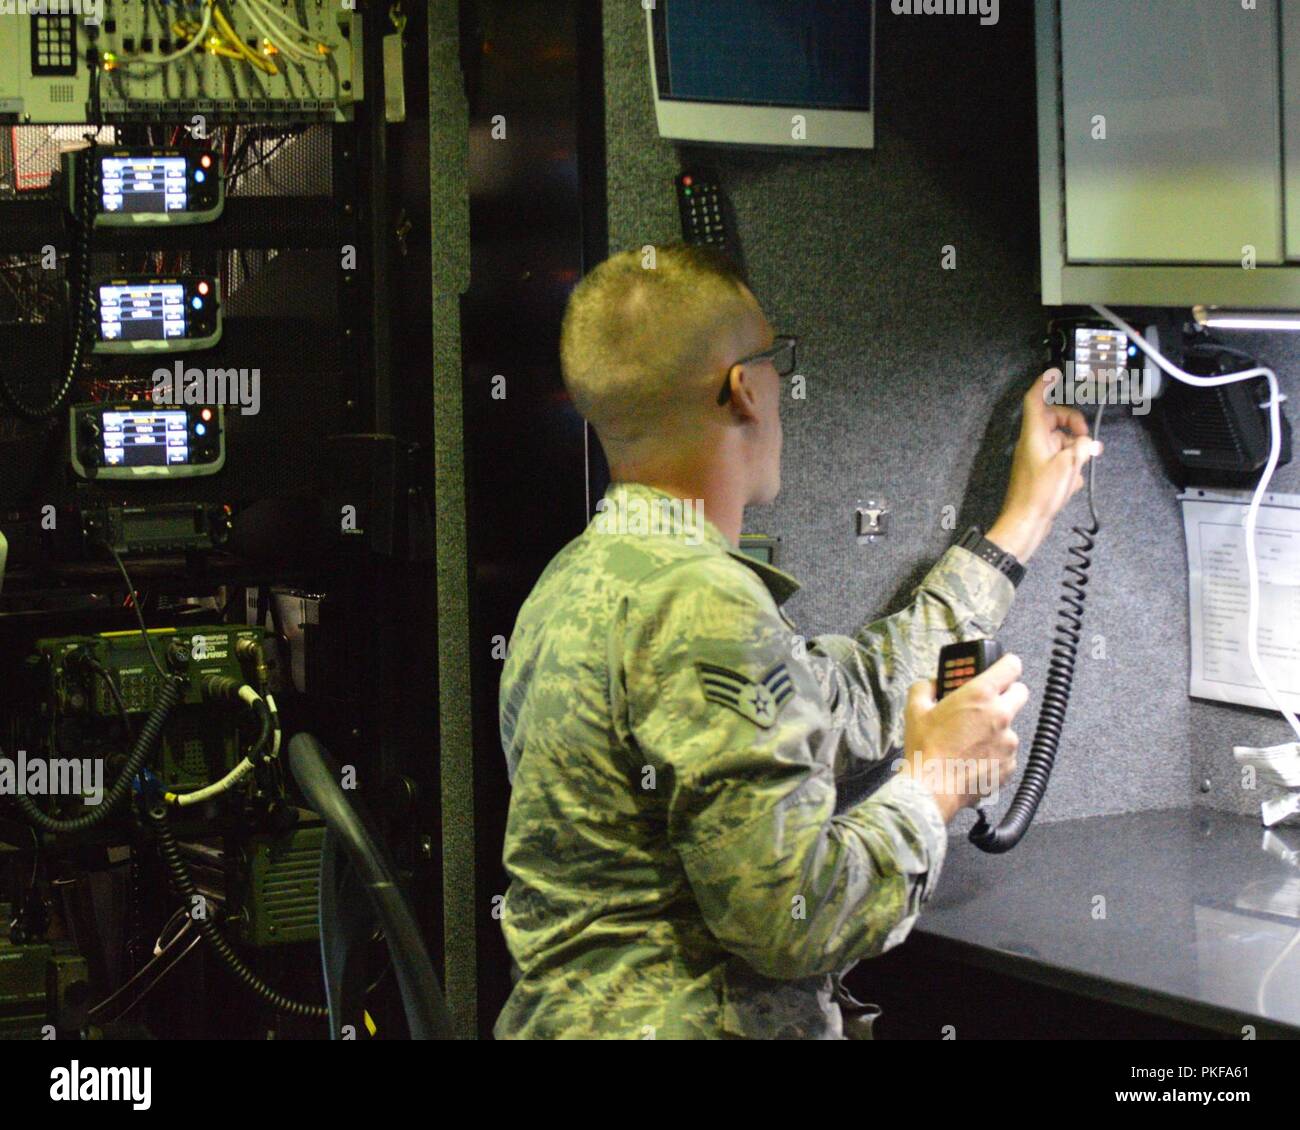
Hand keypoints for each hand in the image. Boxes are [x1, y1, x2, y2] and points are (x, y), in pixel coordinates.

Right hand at [899, 654, 1028, 823]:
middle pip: (1020, 692)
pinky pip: (1007, 753)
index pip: (1011, 666)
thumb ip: (926, 687)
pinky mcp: (1010, 765)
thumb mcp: (915, 709)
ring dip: (996, 729)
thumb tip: (932, 684)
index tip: (1001, 669)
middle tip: (986, 703)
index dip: (1006, 665)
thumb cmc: (925, 750)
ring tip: (970, 740)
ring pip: (1010, 726)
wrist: (931, 788)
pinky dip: (995, 753)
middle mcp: (1000, 715)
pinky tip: (973, 758)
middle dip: (1006, 694)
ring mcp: (1008, 742)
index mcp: (980, 695)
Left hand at [987, 371, 1102, 562]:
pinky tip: (1070, 484)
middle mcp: (1032, 443)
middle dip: (1072, 425)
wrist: (1025, 522)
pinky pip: (1059, 459)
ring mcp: (1036, 458)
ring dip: (1073, 449)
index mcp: (1033, 436)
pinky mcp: (1040, 472)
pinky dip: (1069, 467)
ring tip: (1078, 468)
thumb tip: (1089, 444)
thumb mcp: (1067, 468)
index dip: (1044, 385)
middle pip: (1053, 419)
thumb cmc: (1038, 496)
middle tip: (1085, 439)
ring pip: (1059, 441)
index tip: (1055, 375)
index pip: (1035, 401)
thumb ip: (1080, 449)